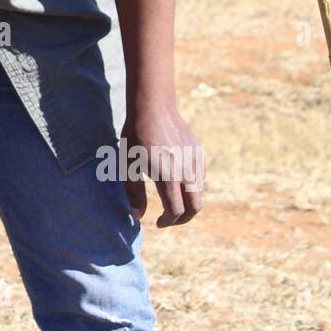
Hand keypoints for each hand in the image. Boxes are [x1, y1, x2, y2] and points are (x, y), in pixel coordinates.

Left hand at [122, 106, 203, 227]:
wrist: (153, 107)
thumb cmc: (136, 136)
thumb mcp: (129, 165)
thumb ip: (134, 193)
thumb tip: (137, 217)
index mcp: (168, 177)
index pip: (176, 211)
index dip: (168, 221)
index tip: (158, 223)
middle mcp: (186, 171)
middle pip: (195, 207)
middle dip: (183, 218)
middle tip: (169, 219)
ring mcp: (195, 161)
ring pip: (200, 192)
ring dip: (189, 202)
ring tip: (173, 202)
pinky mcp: (198, 151)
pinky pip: (201, 176)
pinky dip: (193, 186)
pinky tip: (178, 182)